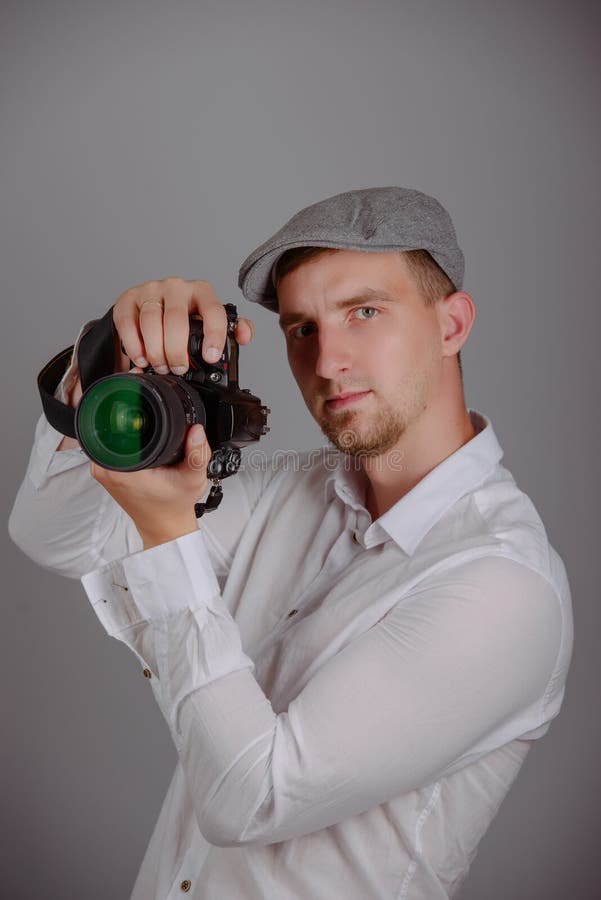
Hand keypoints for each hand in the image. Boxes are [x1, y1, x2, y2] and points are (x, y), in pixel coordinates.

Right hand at [58, 276, 253, 449]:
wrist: (151, 304)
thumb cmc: (185, 316)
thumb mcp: (208, 320)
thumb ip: (230, 328)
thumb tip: (244, 336)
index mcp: (201, 292)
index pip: (213, 310)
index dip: (214, 335)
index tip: (211, 357)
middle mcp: (176, 287)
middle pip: (176, 320)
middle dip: (177, 351)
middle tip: (179, 368)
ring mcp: (150, 290)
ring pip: (151, 322)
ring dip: (155, 350)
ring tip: (160, 366)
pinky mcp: (128, 298)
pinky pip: (128, 322)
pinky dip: (134, 345)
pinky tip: (141, 358)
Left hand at [90, 420, 211, 549]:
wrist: (165, 526)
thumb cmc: (174, 506)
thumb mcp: (193, 479)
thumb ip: (197, 454)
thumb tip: (196, 430)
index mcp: (122, 470)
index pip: (119, 429)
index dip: (136, 418)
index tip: (152, 421)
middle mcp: (106, 470)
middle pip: (114, 430)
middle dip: (136, 427)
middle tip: (157, 439)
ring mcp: (102, 472)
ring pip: (111, 437)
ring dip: (131, 436)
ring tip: (152, 448)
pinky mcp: (105, 473)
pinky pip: (111, 449)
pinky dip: (127, 446)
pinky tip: (144, 454)